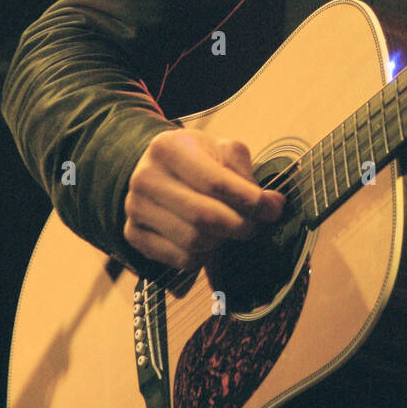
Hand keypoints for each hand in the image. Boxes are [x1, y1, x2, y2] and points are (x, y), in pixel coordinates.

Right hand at [124, 128, 283, 268]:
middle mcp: (145, 177)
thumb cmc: (197, 159)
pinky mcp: (133, 234)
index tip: (273, 209)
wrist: (158, 168)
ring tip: (230, 229)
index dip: (250, 201)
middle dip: (240, 226)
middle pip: (204, 217)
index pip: (215, 183)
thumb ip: (245, 172)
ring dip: (222, 242)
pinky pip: (180, 260)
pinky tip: (210, 241)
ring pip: (193, 242)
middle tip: (256, 225)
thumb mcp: (221, 149)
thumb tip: (272, 204)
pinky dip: (203, 257)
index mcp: (168, 148)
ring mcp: (134, 208)